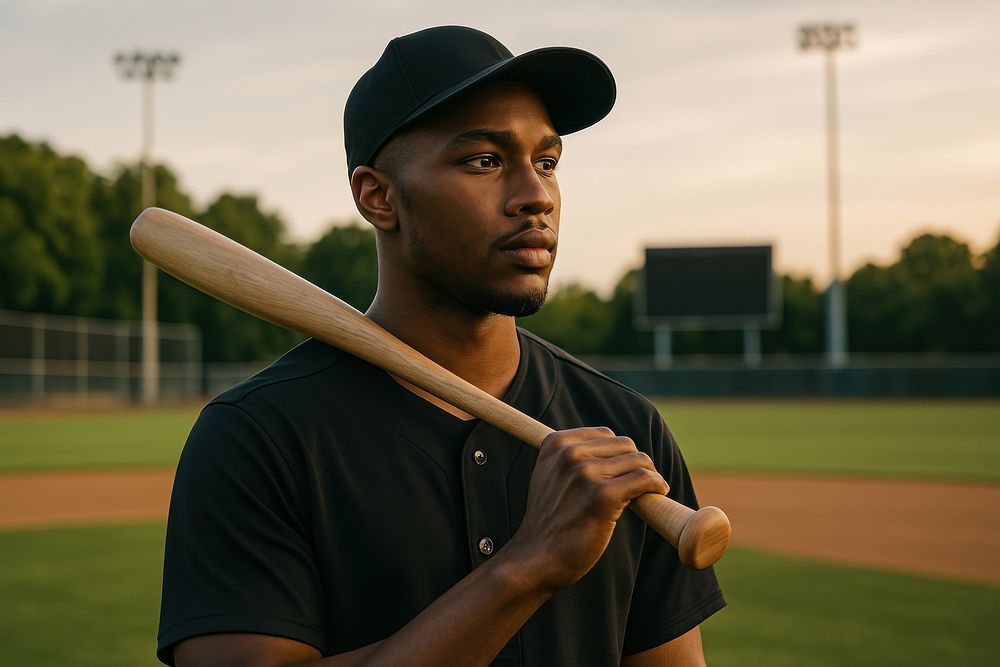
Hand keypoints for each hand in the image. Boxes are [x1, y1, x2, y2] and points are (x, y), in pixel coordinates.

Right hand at [503, 427, 668, 592]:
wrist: (538, 558)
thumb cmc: (551, 522)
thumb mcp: (550, 476)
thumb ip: (573, 457)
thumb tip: (617, 449)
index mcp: (556, 443)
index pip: (606, 435)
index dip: (619, 455)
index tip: (622, 474)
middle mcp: (569, 454)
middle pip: (625, 446)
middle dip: (635, 465)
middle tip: (636, 487)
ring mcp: (585, 474)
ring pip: (639, 461)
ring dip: (649, 477)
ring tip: (644, 494)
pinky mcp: (603, 496)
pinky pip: (645, 478)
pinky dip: (657, 485)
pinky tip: (658, 493)